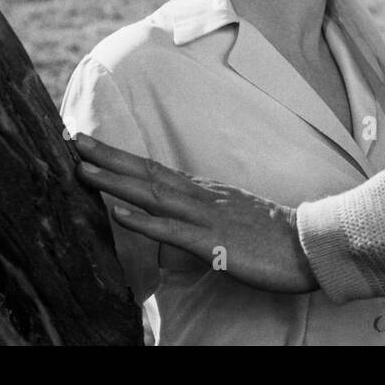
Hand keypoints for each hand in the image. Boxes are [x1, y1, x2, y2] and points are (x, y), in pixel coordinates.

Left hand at [73, 133, 317, 293]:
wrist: (312, 245)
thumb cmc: (276, 237)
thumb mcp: (234, 220)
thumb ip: (206, 216)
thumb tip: (181, 220)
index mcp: (206, 192)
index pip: (156, 170)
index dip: (122, 158)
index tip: (93, 146)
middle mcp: (201, 196)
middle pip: (147, 172)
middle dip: (108, 157)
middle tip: (73, 140)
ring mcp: (206, 216)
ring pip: (152, 194)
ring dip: (115, 180)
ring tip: (82, 168)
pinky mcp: (212, 241)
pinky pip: (170, 230)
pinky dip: (141, 219)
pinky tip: (117, 211)